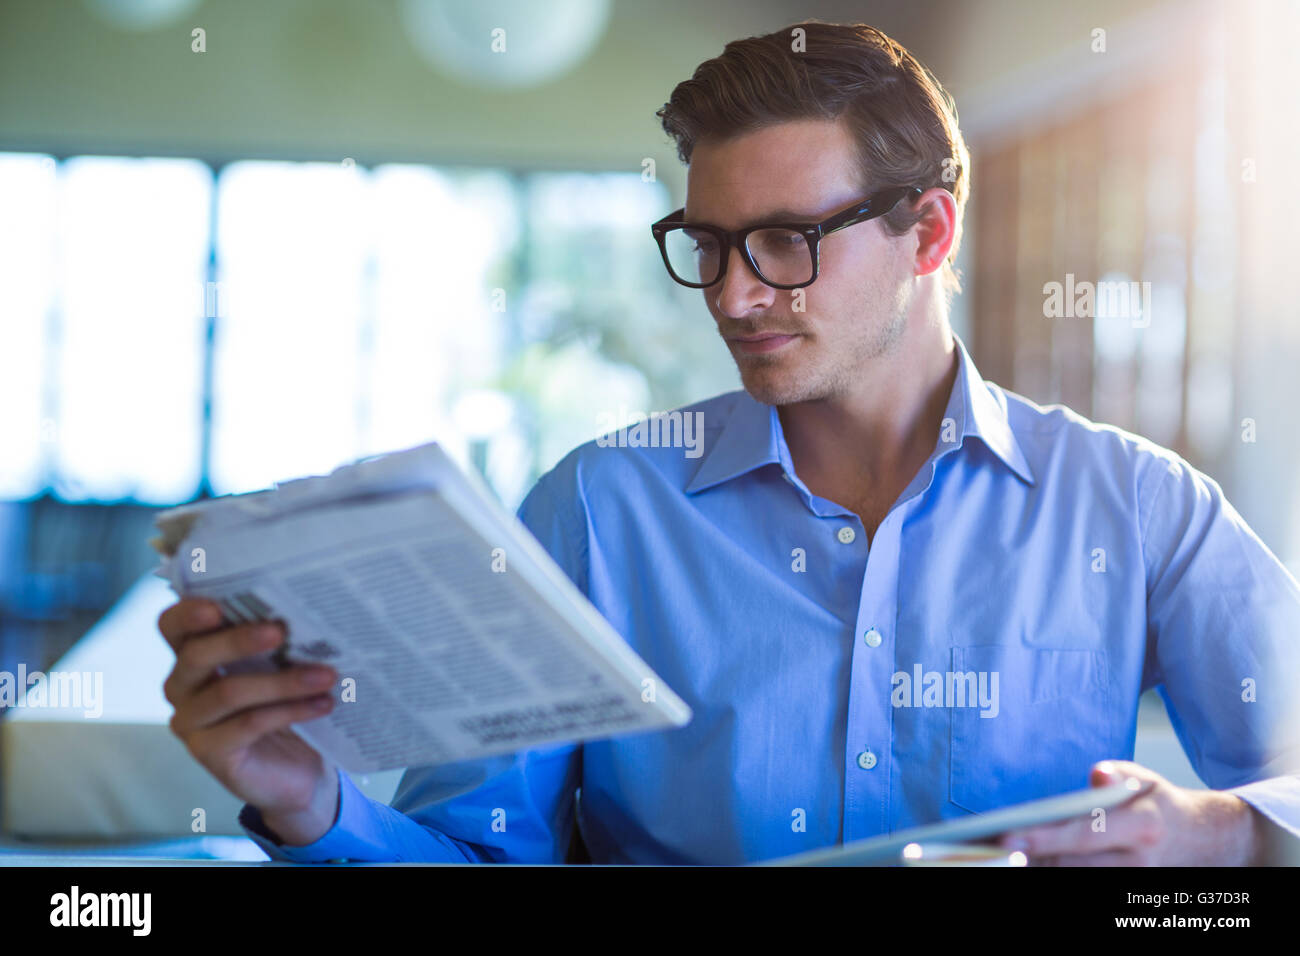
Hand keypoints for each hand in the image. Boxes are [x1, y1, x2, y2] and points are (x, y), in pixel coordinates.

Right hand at [158, 597, 340, 843]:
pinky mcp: (209, 754)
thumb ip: (279, 639)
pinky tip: (323, 704)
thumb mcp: (282, 665)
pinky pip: (248, 725)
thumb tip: (308, 609)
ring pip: (229, 693)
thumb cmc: (287, 703)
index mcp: (193, 654)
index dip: (187, 613)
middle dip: (239, 640)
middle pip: (196, 656)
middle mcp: (182, 687)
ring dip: (283, 681)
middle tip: (280, 631)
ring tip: (326, 675)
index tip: (217, 606)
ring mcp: (191, 723)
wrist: (300, 769)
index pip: (172, 626)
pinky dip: (290, 711)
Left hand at [996, 760, 1262, 865]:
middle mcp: (1138, 861)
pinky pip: (1082, 885)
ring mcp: (1131, 882)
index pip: (1085, 834)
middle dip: (1029, 859)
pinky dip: (1052, 873)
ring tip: (996, 857)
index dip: (1044, 838)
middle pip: (1071, 866)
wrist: (1201, 839)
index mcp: (1142, 826)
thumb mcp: (1144, 779)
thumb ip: (1118, 774)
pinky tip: (1026, 863)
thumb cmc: (1158, 802)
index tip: (1008, 837)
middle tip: (988, 851)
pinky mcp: (1123, 893)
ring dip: (1036, 869)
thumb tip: (1098, 774)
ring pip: (1073, 880)